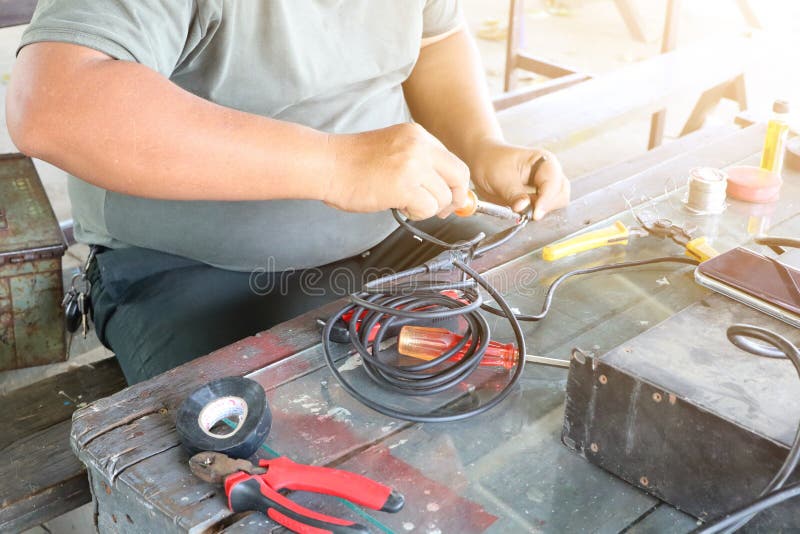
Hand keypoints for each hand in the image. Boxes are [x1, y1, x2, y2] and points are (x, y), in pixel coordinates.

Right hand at [325, 123, 469, 219]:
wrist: (327, 164)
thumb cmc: (351, 162)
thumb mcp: (394, 151)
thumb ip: (420, 164)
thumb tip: (445, 189)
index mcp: (418, 135)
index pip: (453, 162)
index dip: (455, 184)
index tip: (450, 197)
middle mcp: (420, 146)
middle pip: (459, 177)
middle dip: (453, 198)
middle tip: (441, 209)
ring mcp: (414, 165)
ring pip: (443, 197)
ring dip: (427, 208)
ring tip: (403, 202)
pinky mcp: (405, 186)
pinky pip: (428, 208)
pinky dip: (416, 214)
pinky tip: (398, 205)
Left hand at [469, 140, 569, 220]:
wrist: (483, 161)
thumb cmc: (491, 161)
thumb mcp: (499, 177)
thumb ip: (512, 193)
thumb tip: (523, 207)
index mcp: (543, 161)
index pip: (553, 182)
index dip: (546, 200)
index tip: (535, 214)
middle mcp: (549, 173)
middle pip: (561, 194)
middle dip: (547, 206)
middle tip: (529, 215)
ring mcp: (545, 185)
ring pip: (557, 203)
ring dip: (543, 211)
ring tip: (524, 213)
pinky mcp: (539, 197)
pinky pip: (545, 209)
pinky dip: (537, 213)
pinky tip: (524, 214)